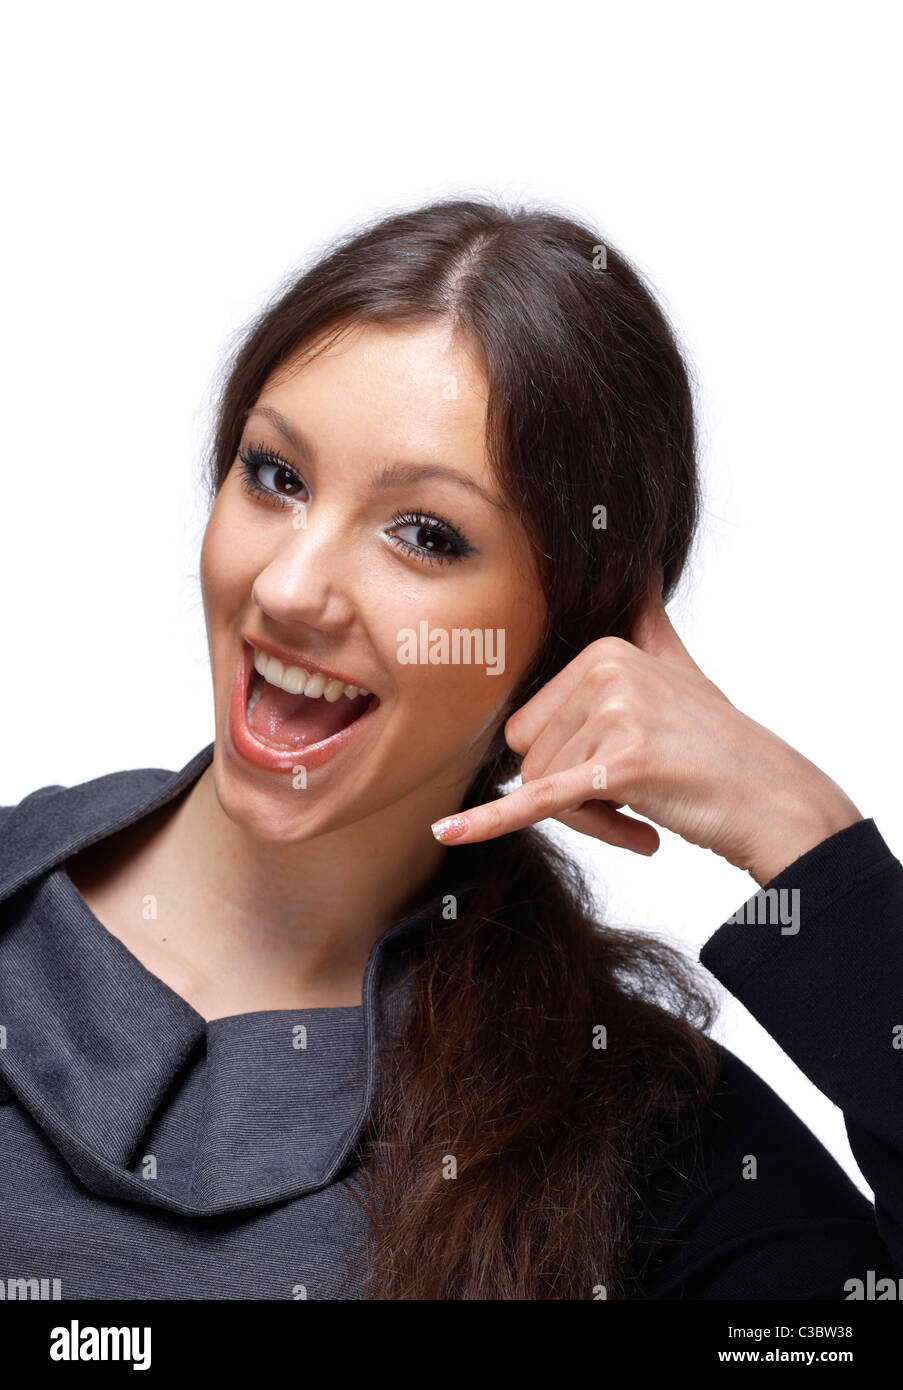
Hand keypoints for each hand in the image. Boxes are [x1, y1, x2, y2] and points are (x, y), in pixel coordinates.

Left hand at [430, 576, 862, 884]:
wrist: (773, 801)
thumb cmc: (720, 747)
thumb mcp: (679, 668)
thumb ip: (647, 620)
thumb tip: (641, 561)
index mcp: (604, 650)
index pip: (530, 726)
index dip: (565, 766)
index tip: (617, 775)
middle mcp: (605, 672)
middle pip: (528, 758)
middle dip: (570, 796)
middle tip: (631, 800)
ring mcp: (615, 715)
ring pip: (544, 793)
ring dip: (591, 820)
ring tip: (646, 812)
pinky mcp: (623, 766)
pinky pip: (539, 802)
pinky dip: (488, 822)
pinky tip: (446, 833)